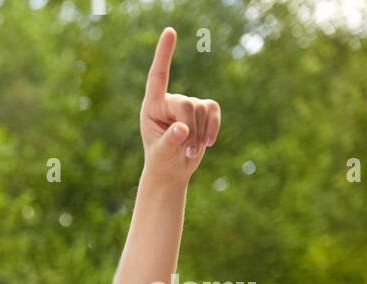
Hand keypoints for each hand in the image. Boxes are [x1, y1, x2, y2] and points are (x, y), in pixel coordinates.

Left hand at [140, 27, 220, 184]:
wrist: (172, 169)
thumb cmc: (161, 160)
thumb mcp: (161, 153)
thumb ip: (170, 140)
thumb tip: (182, 128)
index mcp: (152, 106)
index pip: (157, 76)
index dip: (163, 54)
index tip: (169, 31)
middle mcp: (168, 100)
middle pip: (187, 104)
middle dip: (190, 128)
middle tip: (186, 151)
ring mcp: (187, 103)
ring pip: (202, 109)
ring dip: (200, 134)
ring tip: (189, 151)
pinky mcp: (202, 110)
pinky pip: (214, 109)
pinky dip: (213, 127)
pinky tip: (208, 143)